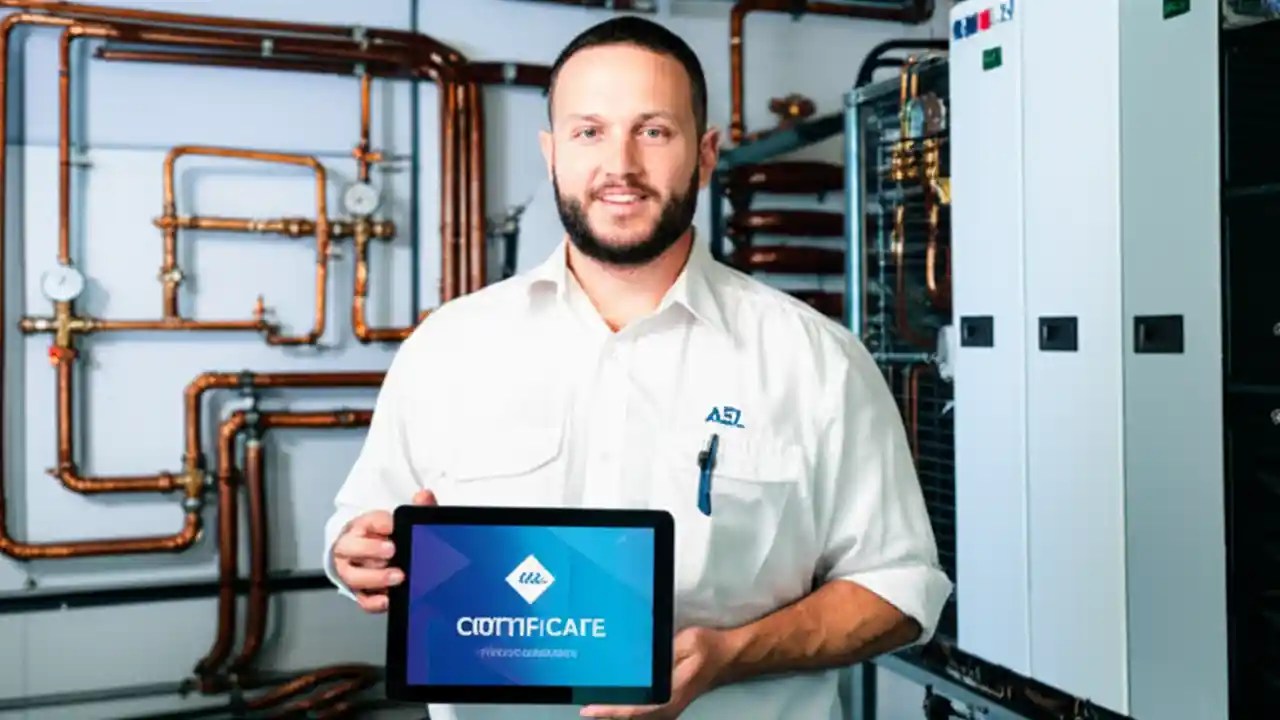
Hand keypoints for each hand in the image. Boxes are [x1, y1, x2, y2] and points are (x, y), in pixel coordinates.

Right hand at [333, 489, 435, 612]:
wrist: (373, 556)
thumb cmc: (386, 537)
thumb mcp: (404, 521)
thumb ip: (417, 508)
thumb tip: (424, 496)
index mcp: (361, 527)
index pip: (366, 522)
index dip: (378, 523)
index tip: (391, 526)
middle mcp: (351, 548)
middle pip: (350, 548)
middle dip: (370, 549)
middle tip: (392, 550)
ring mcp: (352, 571)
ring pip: (352, 575)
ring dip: (375, 576)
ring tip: (398, 576)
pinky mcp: (358, 592)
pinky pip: (362, 600)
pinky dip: (374, 602)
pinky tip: (389, 599)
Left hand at [579, 627, 730, 718]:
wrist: (726, 656)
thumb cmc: (708, 648)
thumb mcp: (688, 642)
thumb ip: (666, 652)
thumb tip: (641, 658)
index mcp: (670, 695)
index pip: (634, 709)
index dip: (610, 710)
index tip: (589, 708)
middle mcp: (667, 707)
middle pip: (630, 716)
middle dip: (607, 712)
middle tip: (584, 704)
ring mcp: (667, 708)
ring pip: (635, 716)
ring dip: (615, 711)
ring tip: (593, 702)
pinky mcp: (667, 703)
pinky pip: (641, 711)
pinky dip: (625, 707)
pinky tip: (614, 699)